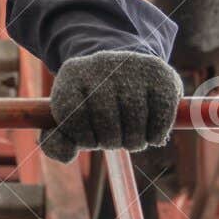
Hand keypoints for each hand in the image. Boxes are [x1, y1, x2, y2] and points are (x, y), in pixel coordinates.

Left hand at [40, 49, 182, 163]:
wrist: (127, 71)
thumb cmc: (93, 106)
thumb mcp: (69, 120)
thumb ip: (57, 142)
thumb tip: (67, 155)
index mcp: (72, 74)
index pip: (72, 115)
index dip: (84, 138)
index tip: (90, 139)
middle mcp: (101, 64)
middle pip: (105, 117)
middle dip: (110, 141)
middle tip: (114, 142)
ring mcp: (132, 65)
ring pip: (134, 117)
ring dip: (134, 141)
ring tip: (131, 139)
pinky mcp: (160, 73)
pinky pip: (161, 115)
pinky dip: (156, 135)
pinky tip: (151, 135)